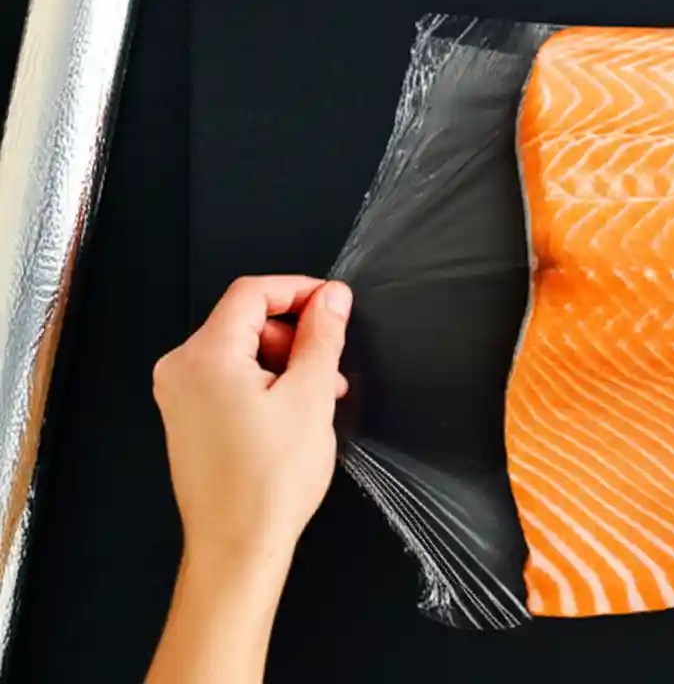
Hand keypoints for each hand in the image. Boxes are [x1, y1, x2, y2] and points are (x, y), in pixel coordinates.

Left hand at [152, 276, 352, 562]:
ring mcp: (179, 395)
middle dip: (295, 334)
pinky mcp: (188, 417)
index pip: (252, 293)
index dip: (299, 289)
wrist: (238, 544)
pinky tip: (294, 411)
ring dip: (284, 361)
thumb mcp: (311, 397)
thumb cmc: (268, 484)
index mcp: (206, 356)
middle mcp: (182, 369)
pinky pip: (229, 378)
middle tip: (332, 360)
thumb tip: (332, 299)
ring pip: (240, 351)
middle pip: (245, 321)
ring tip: (320, 394)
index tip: (332, 302)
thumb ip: (322, 337)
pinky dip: (264, 382)